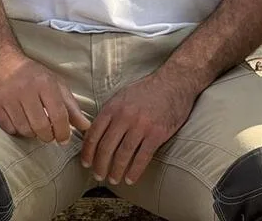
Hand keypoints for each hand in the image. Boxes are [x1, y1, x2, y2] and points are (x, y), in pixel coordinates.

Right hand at [0, 50, 89, 143]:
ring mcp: (6, 98)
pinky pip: (8, 128)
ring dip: (32, 133)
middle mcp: (25, 90)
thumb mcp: (55, 83)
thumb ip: (71, 105)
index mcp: (45, 83)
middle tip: (49, 135)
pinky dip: (17, 129)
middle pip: (41, 126)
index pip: (58, 114)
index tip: (64, 140)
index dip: (63, 131)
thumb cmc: (31, 74)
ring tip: (34, 126)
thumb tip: (85, 126)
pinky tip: (19, 121)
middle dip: (48, 136)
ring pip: (24, 129)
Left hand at [81, 71, 197, 185]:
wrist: (175, 82)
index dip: (87, 153)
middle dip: (100, 166)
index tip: (86, 163)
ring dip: (116, 171)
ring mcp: (141, 126)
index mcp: (113, 107)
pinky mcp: (157, 133)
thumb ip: (109, 113)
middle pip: (106, 148)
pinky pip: (142, 157)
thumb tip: (95, 132)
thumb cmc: (148, 89)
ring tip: (113, 179)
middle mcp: (125, 117)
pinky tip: (131, 178)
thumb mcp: (123, 95)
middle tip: (98, 175)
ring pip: (122, 155)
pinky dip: (134, 171)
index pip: (93, 135)